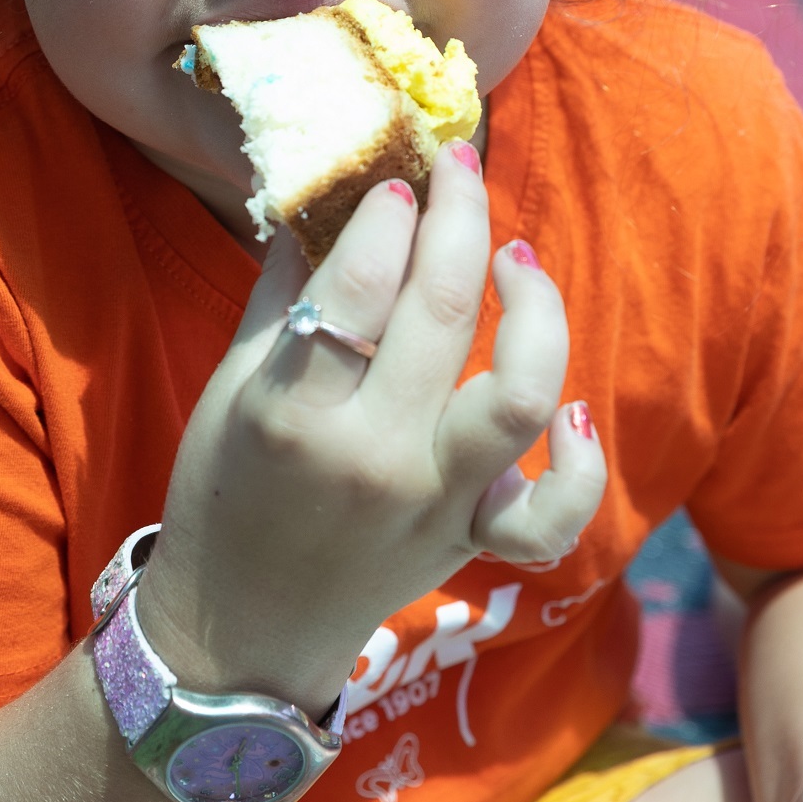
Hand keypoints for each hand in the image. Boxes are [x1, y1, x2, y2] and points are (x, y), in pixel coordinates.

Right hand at [137, 142, 605, 712]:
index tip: (400, 175)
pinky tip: (571, 409)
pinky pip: (554, 514)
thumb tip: (332, 190)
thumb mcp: (229, 386)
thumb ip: (283, 289)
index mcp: (294, 413)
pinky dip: (579, 462)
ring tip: (515, 257)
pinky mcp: (472, 541)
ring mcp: (434, 504)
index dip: (387, 212)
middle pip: (442, 311)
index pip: (358, 282)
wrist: (240, 635)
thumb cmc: (223, 495)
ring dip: (533, 310)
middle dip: (460, 215)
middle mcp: (374, 457)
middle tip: (461, 166)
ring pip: (517, 393)